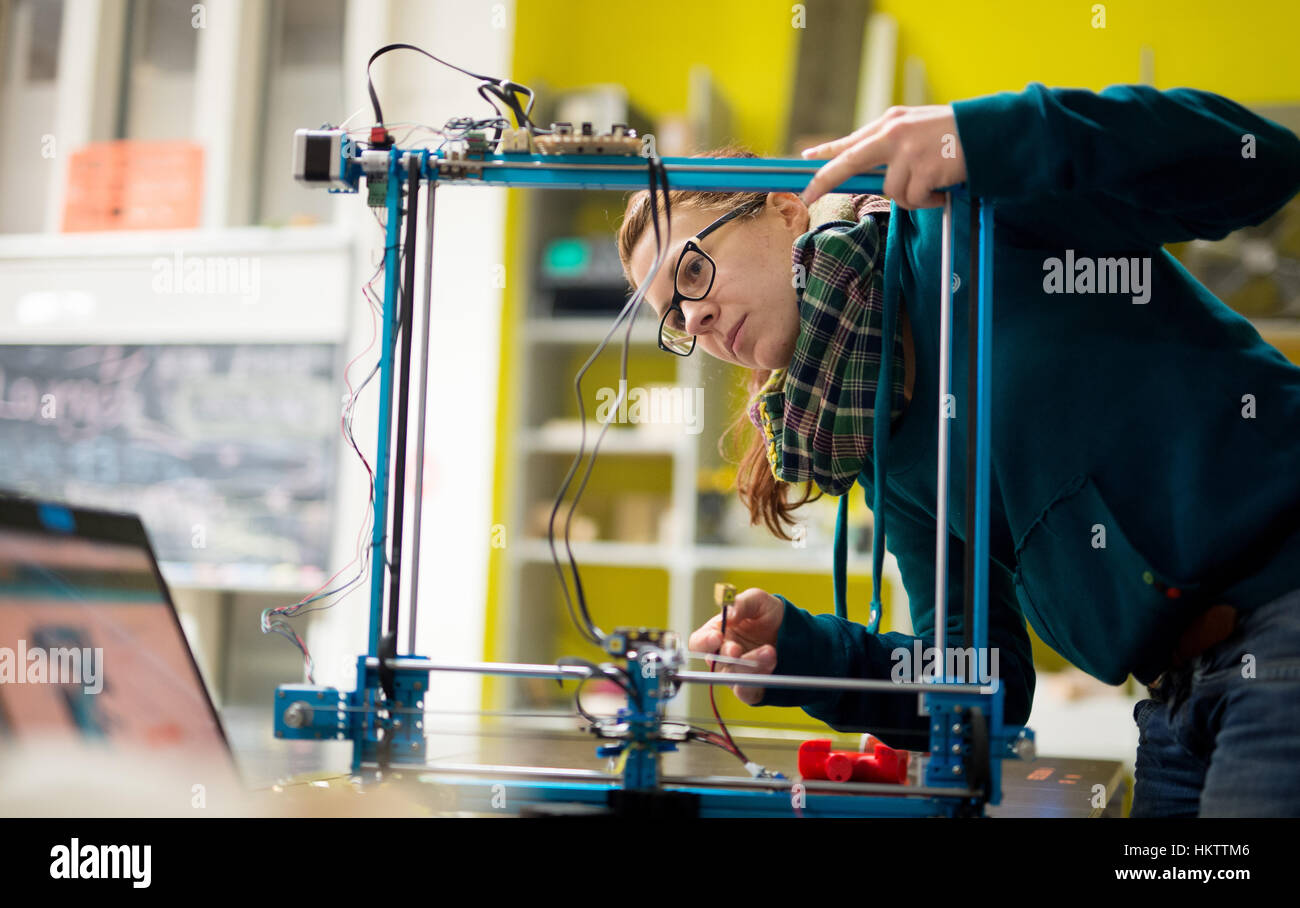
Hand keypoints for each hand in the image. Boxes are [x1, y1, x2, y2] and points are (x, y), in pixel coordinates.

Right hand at [687, 587, 783, 704]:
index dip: (704, 641)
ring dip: (750, 665)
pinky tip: (771, 664)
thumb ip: (742, 603)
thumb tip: (729, 611)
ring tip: (770, 652)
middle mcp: (722, 656)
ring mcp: (735, 673)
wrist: (793, 633)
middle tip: (737, 649)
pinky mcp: (749, 688)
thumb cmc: (769, 615)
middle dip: (727, 655)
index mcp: (717, 633)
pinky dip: (757, 679)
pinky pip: (746, 691)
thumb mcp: (758, 600)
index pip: (699, 642)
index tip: (717, 636)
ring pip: (732, 676)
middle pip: (714, 662)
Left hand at [799, 104, 966, 210]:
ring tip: (930, 185)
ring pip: (891, 192)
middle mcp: (894, 134)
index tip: (804, 162)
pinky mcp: (924, 169)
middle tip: (807, 196)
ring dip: (910, 197)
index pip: (850, 140)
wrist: (986, 131)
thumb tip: (860, 168)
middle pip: (849, 162)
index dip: (825, 152)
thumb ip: (887, 143)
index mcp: (889, 123)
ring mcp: (908, 152)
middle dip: (825, 180)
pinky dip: (927, 202)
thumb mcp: (913, 128)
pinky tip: (940, 190)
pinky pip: (913, 199)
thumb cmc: (949, 134)